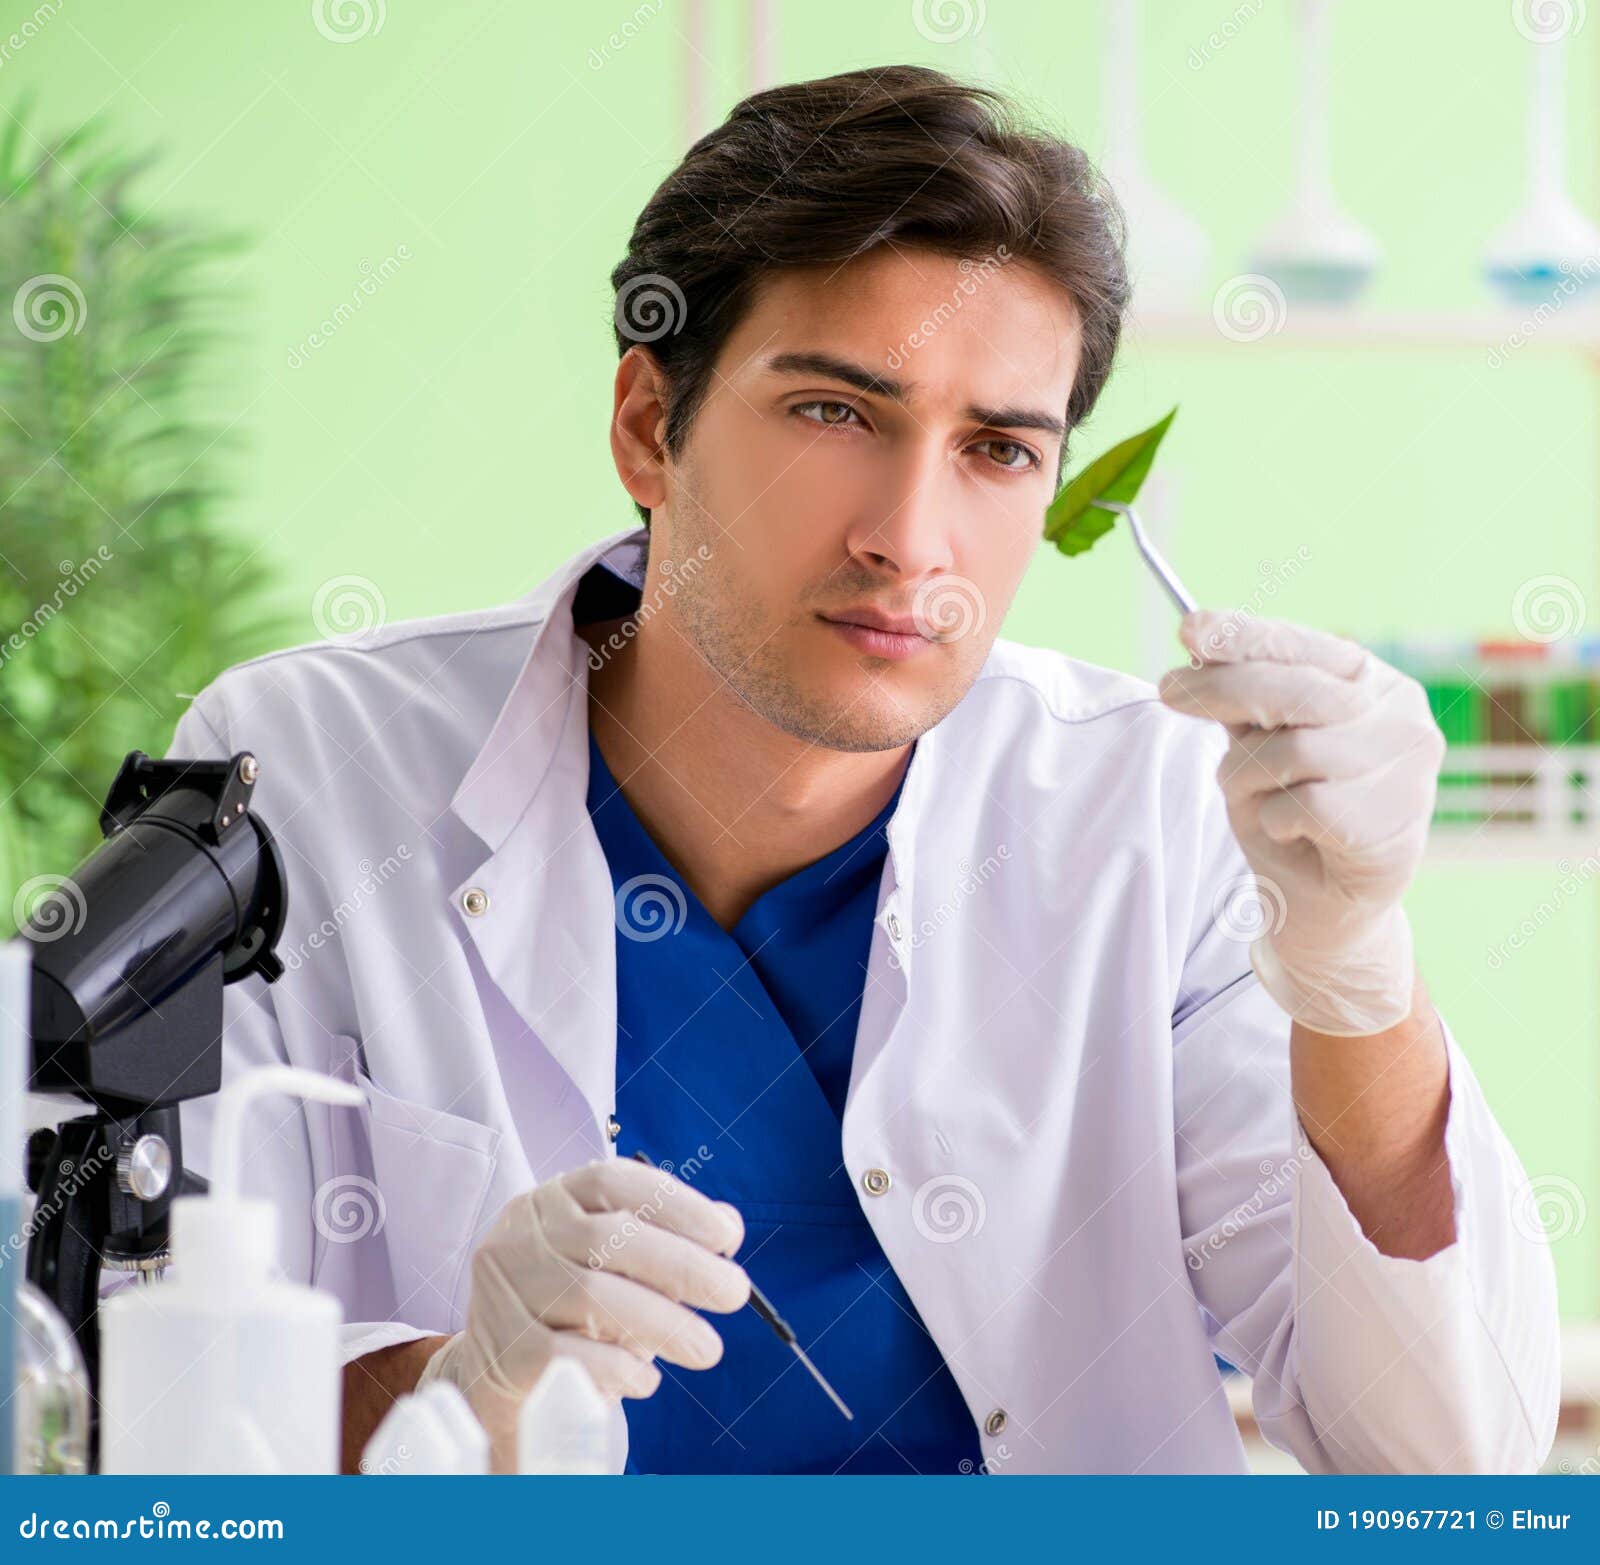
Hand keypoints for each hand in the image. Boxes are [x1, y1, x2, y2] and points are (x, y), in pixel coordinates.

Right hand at [416, 1157, 748, 1470]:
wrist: (497, 1373)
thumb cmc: (573, 1307)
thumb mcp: (615, 1263)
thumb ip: (666, 1239)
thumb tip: (728, 1223)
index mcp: (554, 1199)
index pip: (613, 1182)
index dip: (677, 1204)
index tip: (728, 1236)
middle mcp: (522, 1233)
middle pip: (609, 1238)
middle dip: (683, 1265)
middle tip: (734, 1294)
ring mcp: (505, 1289)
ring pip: (592, 1296)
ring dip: (663, 1323)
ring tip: (707, 1348)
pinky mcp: (500, 1350)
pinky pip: (566, 1355)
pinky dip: (618, 1367)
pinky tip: (646, 1379)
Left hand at [1158, 611, 1444, 1036]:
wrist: (1324, 903)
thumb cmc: (1291, 813)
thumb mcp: (1258, 744)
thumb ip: (1242, 699)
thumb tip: (1198, 641)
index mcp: (1373, 682)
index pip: (1305, 644)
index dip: (1245, 635)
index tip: (1189, 628)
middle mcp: (1402, 716)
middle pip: (1296, 690)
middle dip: (1221, 690)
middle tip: (1168, 694)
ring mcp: (1408, 769)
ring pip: (1293, 751)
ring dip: (1247, 776)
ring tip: (1256, 798)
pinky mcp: (1396, 823)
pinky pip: (1302, 806)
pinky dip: (1275, 820)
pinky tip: (1291, 833)